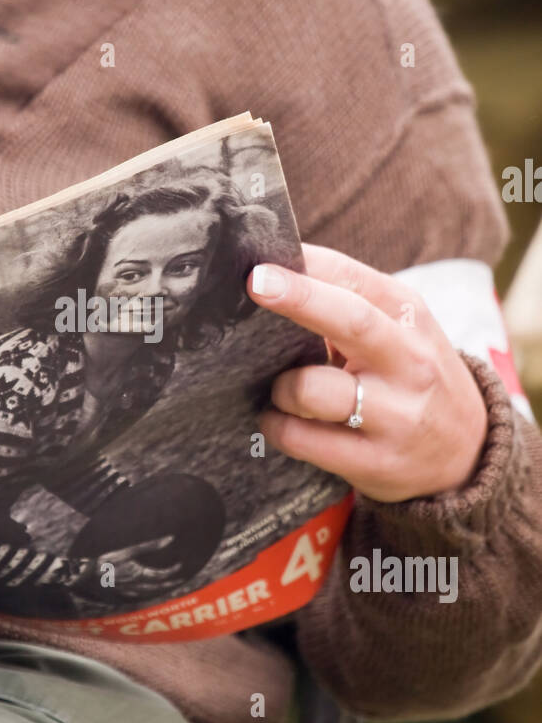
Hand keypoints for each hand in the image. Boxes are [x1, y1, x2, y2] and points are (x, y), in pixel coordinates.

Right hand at [90, 535, 182, 599]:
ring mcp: (128, 594)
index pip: (162, 575)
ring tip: (166, 585)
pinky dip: (146, 594)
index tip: (180, 565)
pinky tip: (146, 591)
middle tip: (180, 579)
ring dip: (160, 590)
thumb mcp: (127, 551)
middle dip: (170, 583)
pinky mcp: (120, 596)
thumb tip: (170, 539)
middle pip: (158, 588)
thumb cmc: (106, 562)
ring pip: (150, 594)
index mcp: (140, 576)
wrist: (85, 578)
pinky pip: (138, 597)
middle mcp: (137, 588)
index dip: (173, 571)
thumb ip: (149, 546)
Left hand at [246, 243, 489, 502]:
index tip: (261, 260)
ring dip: (280, 387)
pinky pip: (302, 439)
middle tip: (256, 282)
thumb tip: (269, 272)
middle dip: (299, 298)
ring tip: (281, 389)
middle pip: (352, 322)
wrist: (466, 451)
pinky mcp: (375, 461)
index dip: (306, 268)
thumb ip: (347, 302)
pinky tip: (279, 420)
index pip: (354, 279)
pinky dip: (276, 425)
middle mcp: (409, 361)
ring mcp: (396, 415)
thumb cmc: (408, 374)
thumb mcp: (398, 329)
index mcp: (409, 315)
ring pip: (313, 390)